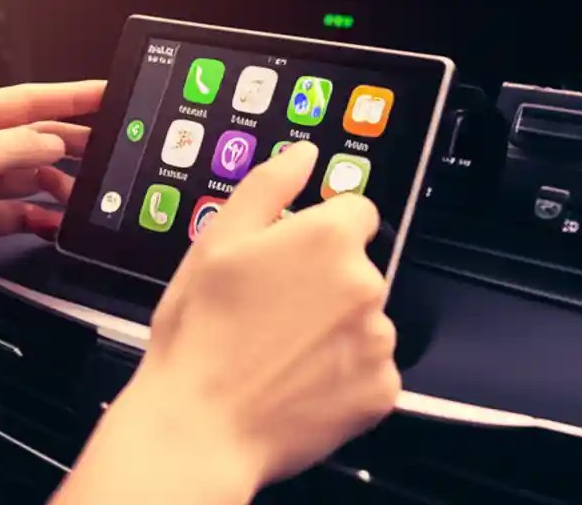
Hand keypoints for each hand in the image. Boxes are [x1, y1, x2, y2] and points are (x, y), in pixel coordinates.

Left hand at [0, 81, 103, 326]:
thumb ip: (10, 149)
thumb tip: (54, 140)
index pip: (24, 100)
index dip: (69, 97)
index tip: (106, 94)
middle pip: (32, 137)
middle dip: (72, 143)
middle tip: (112, 147)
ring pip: (31, 175)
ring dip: (60, 183)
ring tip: (85, 194)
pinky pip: (21, 212)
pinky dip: (42, 217)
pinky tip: (57, 224)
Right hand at [114, 140, 400, 489]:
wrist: (198, 427)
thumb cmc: (199, 336)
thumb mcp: (216, 242)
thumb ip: (268, 186)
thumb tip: (305, 154)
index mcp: (327, 238)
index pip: (354, 213)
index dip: (318, 233)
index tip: (289, 261)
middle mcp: (365, 284)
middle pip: (358, 269)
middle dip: (324, 284)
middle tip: (271, 312)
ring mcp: (377, 340)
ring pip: (365, 320)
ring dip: (335, 330)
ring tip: (279, 352)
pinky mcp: (382, 390)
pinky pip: (370, 371)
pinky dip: (343, 376)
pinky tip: (299, 381)